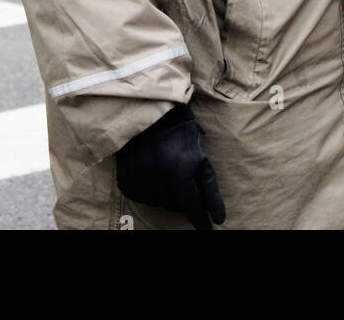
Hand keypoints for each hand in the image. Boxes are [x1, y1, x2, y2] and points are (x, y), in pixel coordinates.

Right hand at [116, 102, 225, 229]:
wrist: (150, 115)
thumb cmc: (181, 134)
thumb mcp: (201, 157)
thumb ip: (209, 189)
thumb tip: (219, 219)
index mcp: (178, 170)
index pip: (192, 207)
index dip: (201, 220)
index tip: (208, 229)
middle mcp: (156, 177)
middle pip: (175, 206)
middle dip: (184, 197)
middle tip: (183, 178)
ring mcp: (138, 179)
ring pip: (159, 204)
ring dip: (167, 194)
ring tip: (167, 171)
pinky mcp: (125, 181)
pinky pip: (142, 198)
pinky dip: (151, 191)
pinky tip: (153, 174)